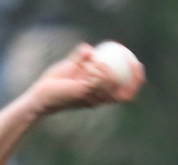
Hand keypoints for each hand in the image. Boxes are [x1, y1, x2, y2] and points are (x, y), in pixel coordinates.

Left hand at [22, 43, 144, 116]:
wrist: (40, 94)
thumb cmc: (56, 82)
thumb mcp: (72, 67)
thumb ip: (82, 58)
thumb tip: (90, 50)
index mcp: (100, 95)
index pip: (125, 92)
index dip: (136, 80)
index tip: (137, 63)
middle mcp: (99, 100)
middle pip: (126, 95)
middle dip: (135, 78)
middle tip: (133, 62)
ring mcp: (92, 99)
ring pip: (112, 85)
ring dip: (107, 69)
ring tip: (94, 62)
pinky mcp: (83, 94)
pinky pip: (97, 81)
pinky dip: (97, 69)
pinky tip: (89, 63)